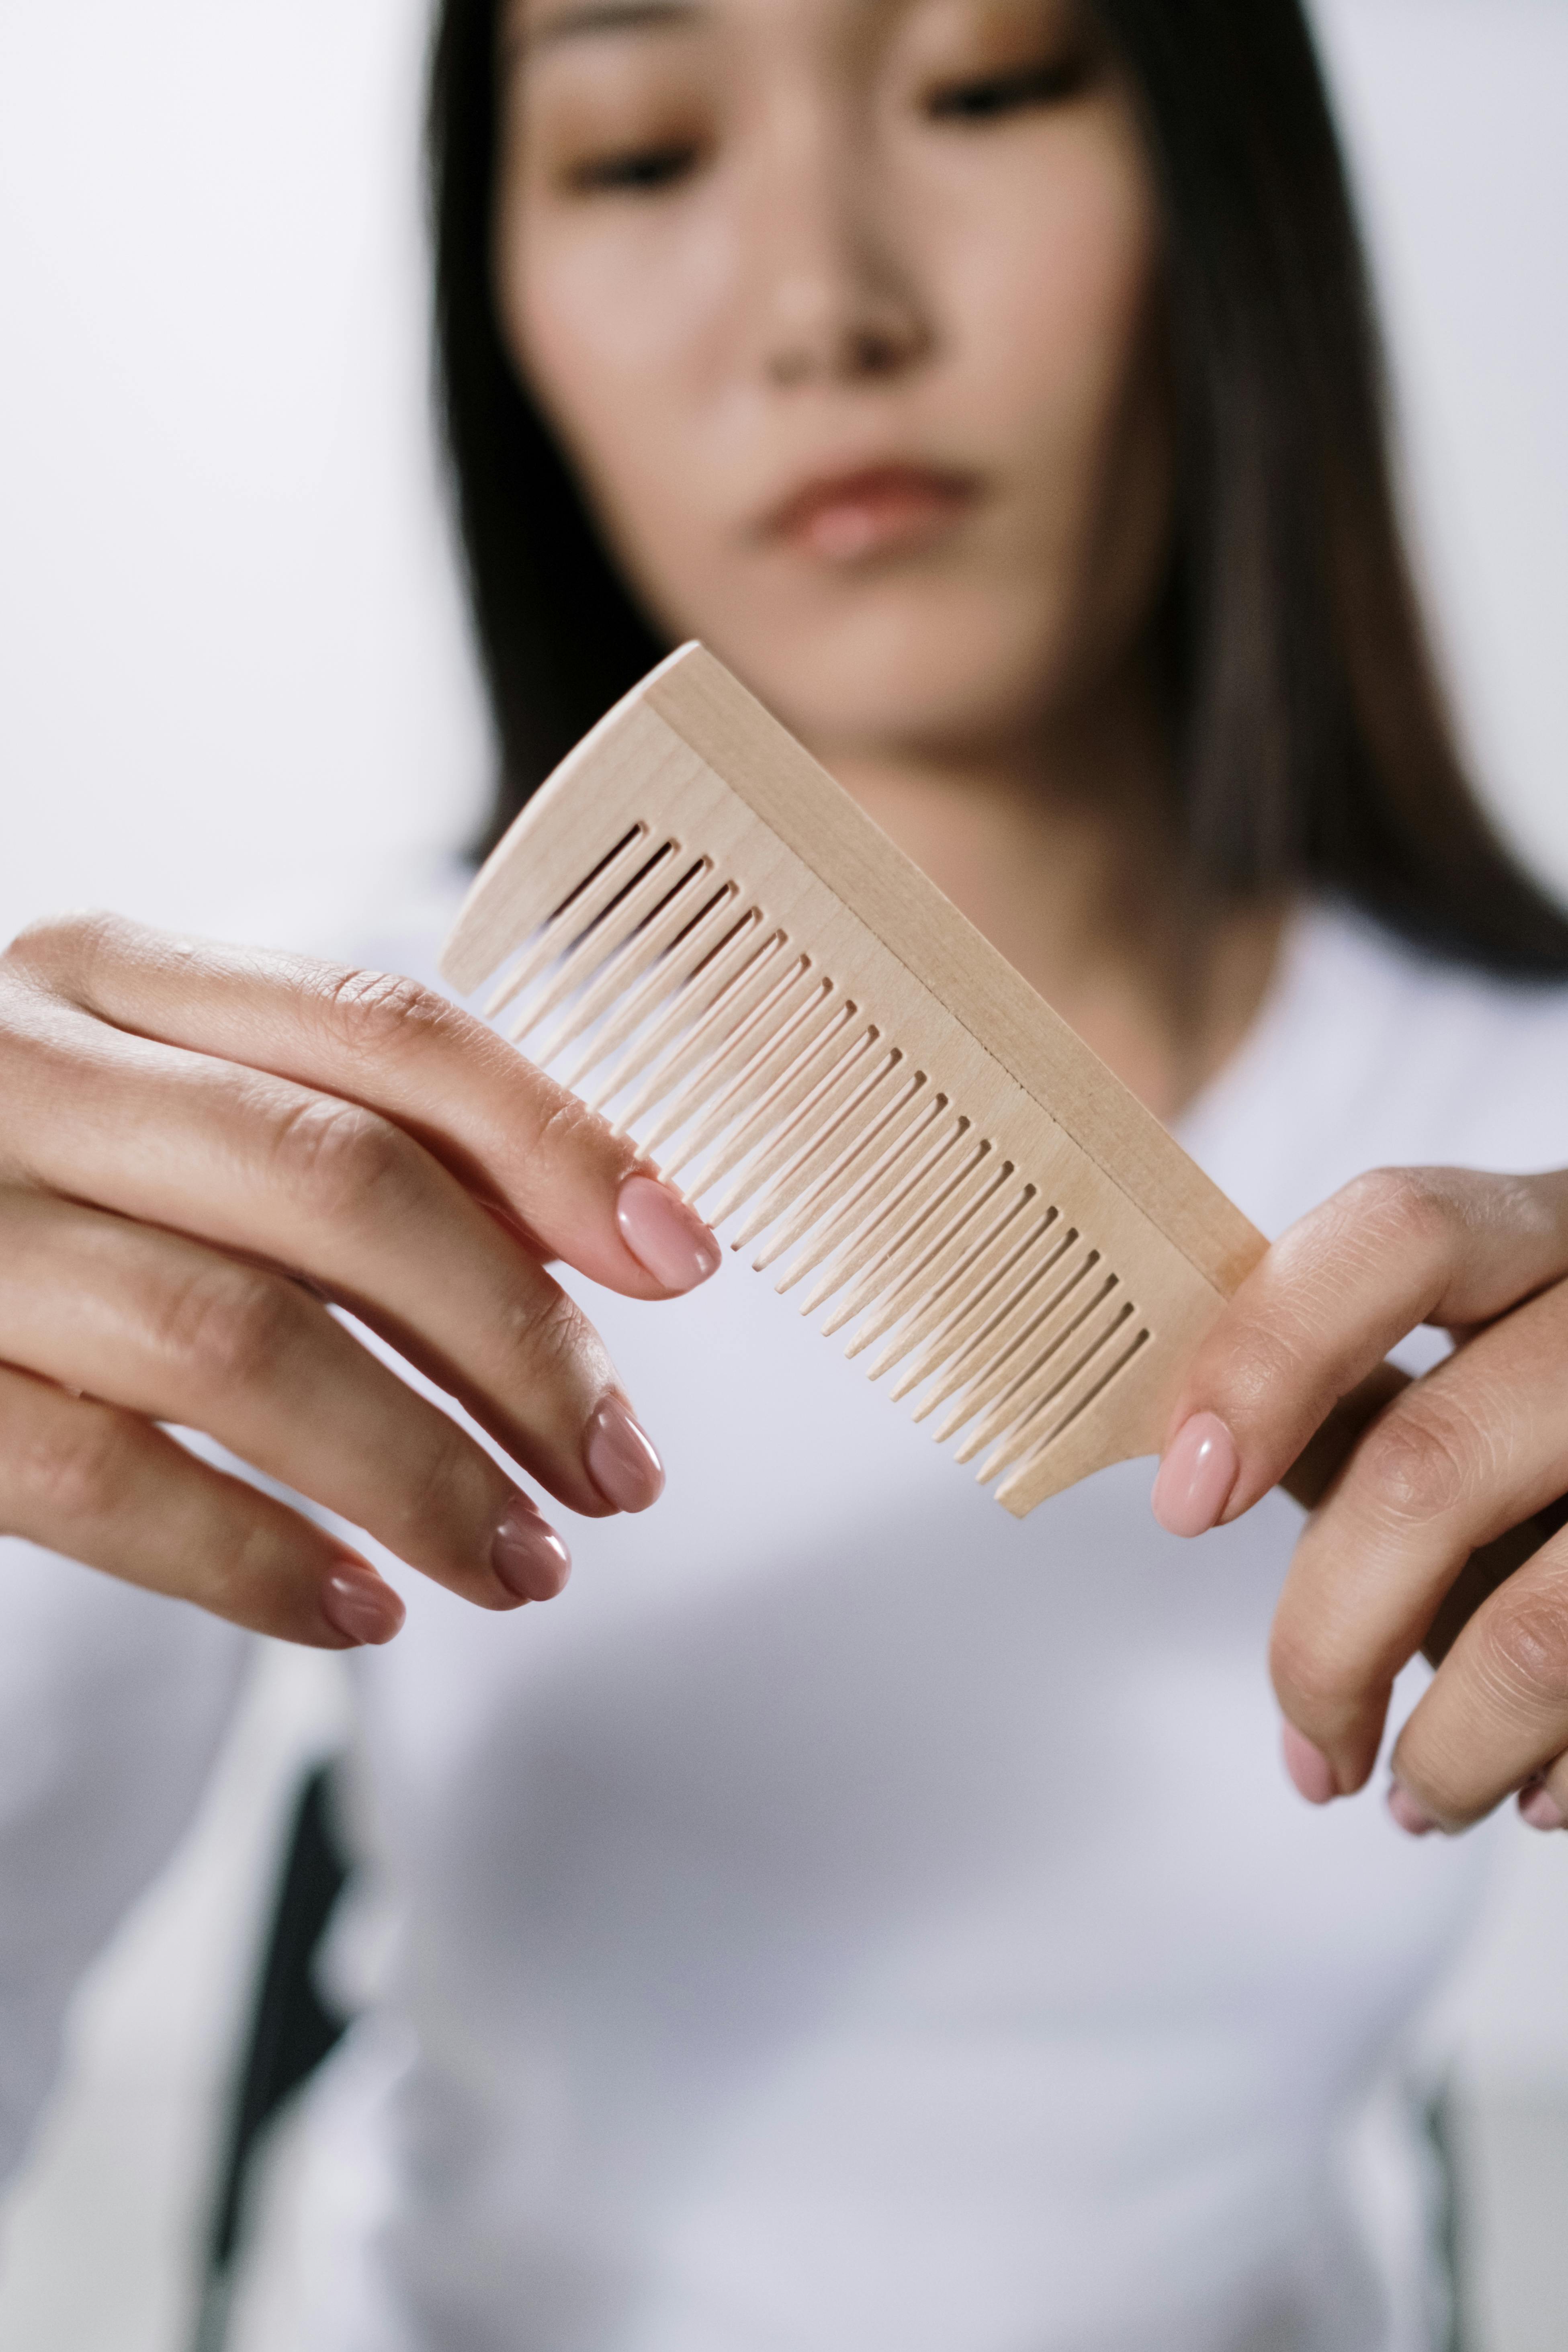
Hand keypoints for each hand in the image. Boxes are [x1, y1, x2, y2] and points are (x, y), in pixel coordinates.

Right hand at [0, 915, 720, 1648]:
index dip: (559, 1144)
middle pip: (335, 1184)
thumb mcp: (166, 1102)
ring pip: (235, 1338)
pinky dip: (253, 1557)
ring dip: (416, 1470)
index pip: (388, 1033)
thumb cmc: (37, 1181)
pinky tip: (361, 1609)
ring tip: (525, 1563)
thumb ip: (345, 1136)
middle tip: (619, 1468)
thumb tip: (601, 1245)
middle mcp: (23, 1068)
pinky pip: (100, 1478)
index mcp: (115, 972)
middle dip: (513, 1339)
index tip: (686, 1261)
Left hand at [1151, 1166, 1567, 1836]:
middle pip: (1431, 1461)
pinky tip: (1528, 1794)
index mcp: (1547, 1229)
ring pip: (1541, 1624)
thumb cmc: (1563, 1425)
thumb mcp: (1484, 1366)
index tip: (1181, 1495)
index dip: (1266, 1359)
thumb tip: (1194, 1454)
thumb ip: (1356, 1393)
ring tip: (1410, 1800)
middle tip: (1305, 1743)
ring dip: (1445, 1747)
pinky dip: (1557, 1775)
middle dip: (1327, 1638)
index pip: (1393, 1236)